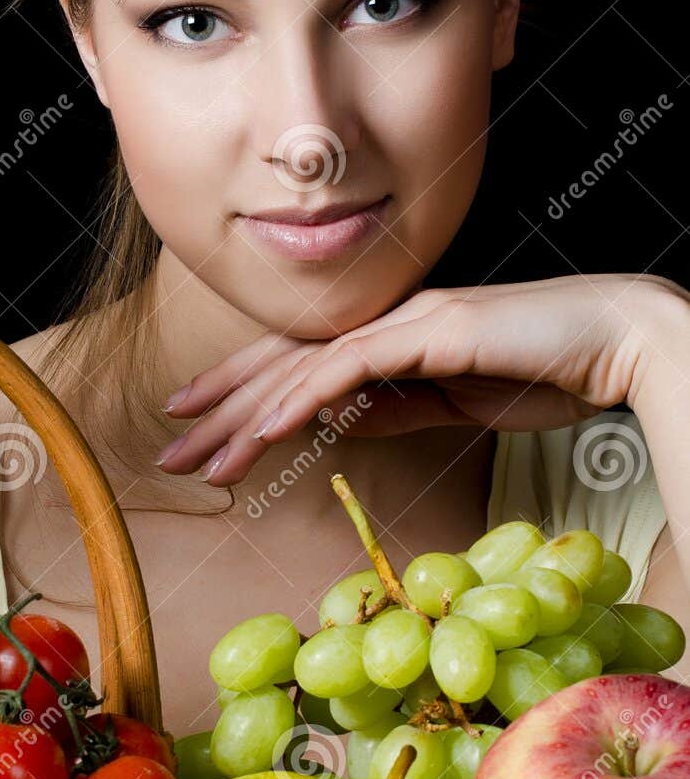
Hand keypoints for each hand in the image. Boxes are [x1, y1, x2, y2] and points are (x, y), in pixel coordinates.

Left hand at [157, 276, 669, 483]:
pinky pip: (352, 368)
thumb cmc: (541, 369)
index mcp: (385, 335)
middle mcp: (383, 320)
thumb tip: (334, 424)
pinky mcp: (430, 331)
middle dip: (221, 408)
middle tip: (168, 448)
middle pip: (282, 364)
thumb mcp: (450, 402)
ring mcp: (404, 321)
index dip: (240, 391)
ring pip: (304, 369)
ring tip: (205, 458)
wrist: (611, 343)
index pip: (295, 364)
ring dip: (249, 417)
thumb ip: (392, 407)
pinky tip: (267, 429)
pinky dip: (304, 399)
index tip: (196, 423)